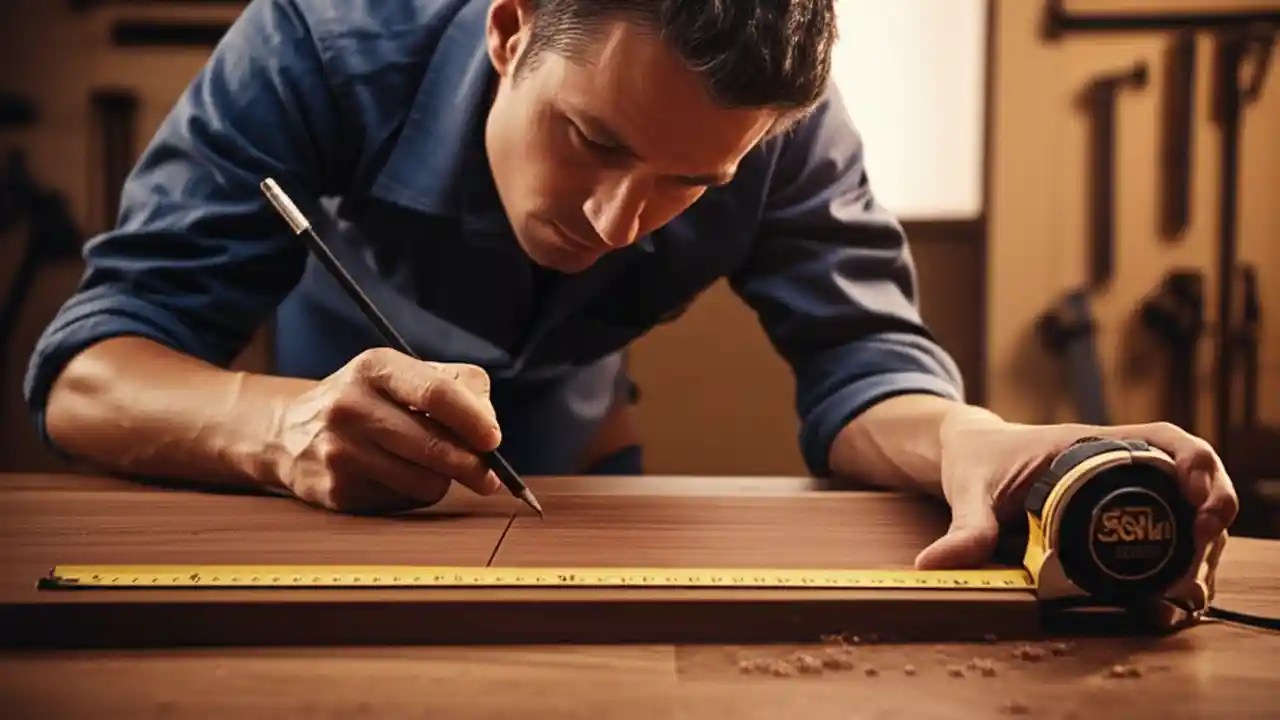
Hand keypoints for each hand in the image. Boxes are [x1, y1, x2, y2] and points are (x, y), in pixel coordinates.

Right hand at [266, 348, 502, 512]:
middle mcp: (351, 406)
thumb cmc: (368, 400)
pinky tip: (397, 477)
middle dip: (472, 464)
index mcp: (375, 367)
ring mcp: (340, 451)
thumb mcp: (404, 374)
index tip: (493, 439)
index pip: (436, 393)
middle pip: (434, 445)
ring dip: (442, 481)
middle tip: (488, 476)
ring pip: (424, 481)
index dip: (473, 419)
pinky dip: (413, 494)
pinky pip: (402, 501)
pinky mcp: (336, 491)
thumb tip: (489, 429)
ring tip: (433, 467)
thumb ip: (458, 387)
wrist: (288, 432)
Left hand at [915, 413, 1238, 576]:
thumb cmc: (977, 460)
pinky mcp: (1118, 519)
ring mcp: (1123, 493)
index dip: (1196, 466)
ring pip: (1186, 516)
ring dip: (1199, 552)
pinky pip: (1164, 536)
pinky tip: (1169, 597)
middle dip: (1210, 521)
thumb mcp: (969, 491)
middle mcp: (1118, 465)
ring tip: (1185, 590)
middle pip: (1192, 484)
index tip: (1196, 501)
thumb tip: (931, 566)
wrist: (969, 454)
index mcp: (1090, 446)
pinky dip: (1178, 563)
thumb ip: (964, 529)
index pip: (1166, 440)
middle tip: (1197, 559)